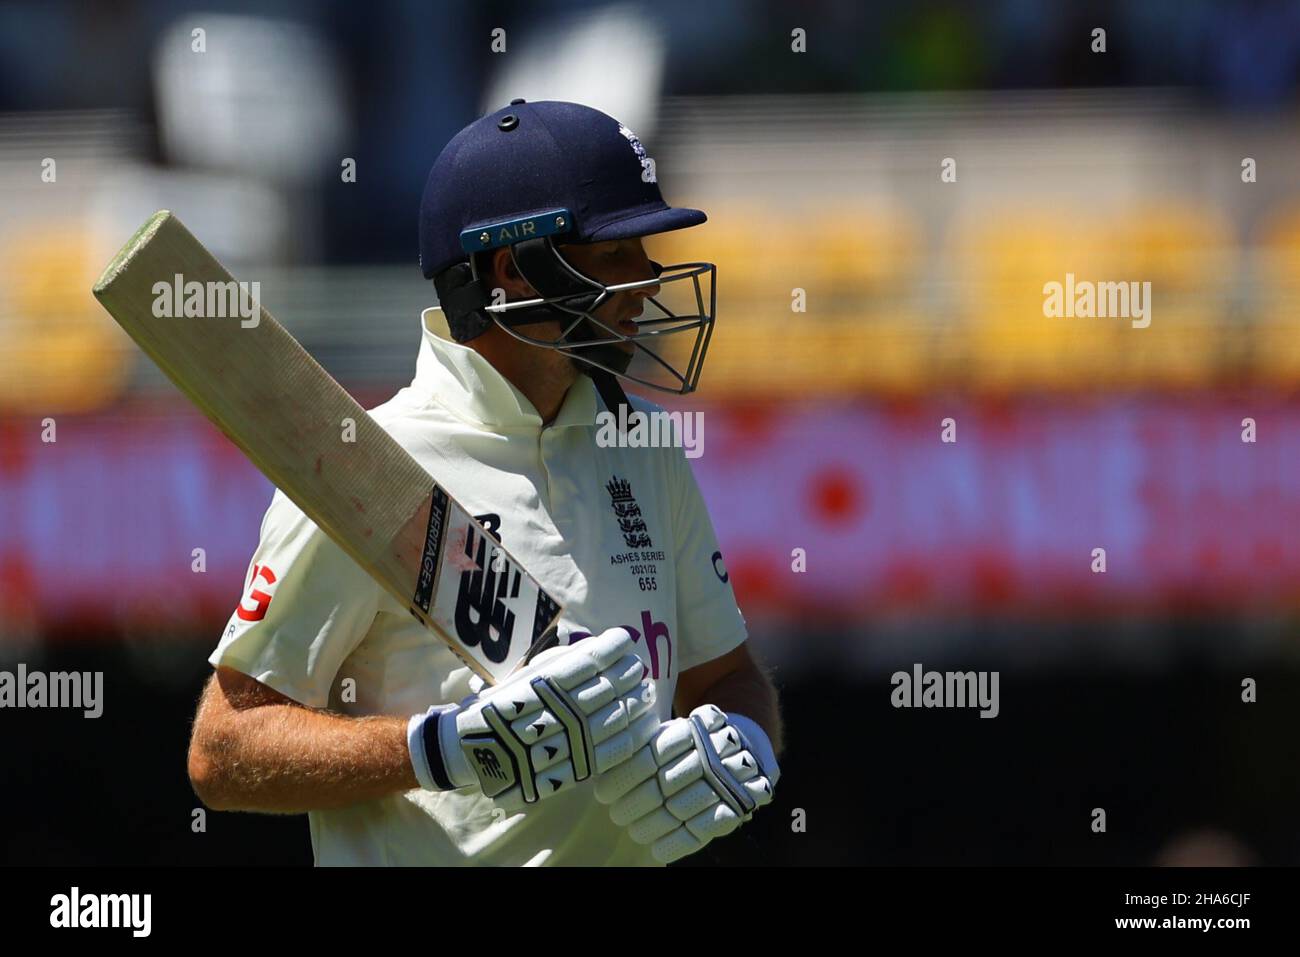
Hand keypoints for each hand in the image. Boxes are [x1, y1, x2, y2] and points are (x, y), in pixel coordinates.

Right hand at [407, 627, 658, 809]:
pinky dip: (633, 734)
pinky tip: (641, 722)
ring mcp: (568, 741)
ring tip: (643, 691)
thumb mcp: (526, 673)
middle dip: (628, 673)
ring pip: (616, 717)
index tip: (624, 640)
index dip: (614, 647)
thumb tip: (601, 644)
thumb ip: (563, 659)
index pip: (592, 659)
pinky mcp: (574, 768)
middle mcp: (558, 711)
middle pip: (609, 687)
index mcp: (544, 683)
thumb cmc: (503, 705)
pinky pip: (613, 751)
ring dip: (636, 701)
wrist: (475, 751)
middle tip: (636, 667)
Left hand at [594, 704, 778, 862]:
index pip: (650, 756)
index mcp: (689, 731)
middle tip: (616, 815)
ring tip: (634, 832)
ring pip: (681, 808)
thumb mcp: (668, 733)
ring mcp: (724, 780)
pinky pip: (704, 829)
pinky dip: (678, 843)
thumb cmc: (689, 744)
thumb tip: (600, 765)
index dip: (624, 777)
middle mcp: (708, 754)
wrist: (741, 750)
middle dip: (635, 804)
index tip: (602, 794)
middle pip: (664, 784)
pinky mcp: (735, 806)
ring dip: (653, 825)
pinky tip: (657, 851)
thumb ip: (641, 745)